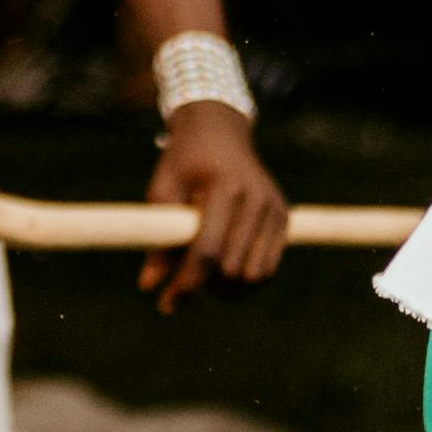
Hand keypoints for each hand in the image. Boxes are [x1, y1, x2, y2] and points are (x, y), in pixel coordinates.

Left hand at [134, 99, 287, 313]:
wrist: (219, 130)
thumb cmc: (184, 160)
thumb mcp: (163, 189)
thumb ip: (157, 237)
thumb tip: (148, 286)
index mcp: (224, 186)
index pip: (207, 251)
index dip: (186, 283)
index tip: (166, 300)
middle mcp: (256, 198)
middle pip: (232, 269)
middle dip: (203, 289)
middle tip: (178, 291)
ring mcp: (274, 208)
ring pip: (255, 276)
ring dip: (227, 290)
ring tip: (201, 283)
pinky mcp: (283, 217)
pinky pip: (269, 268)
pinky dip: (246, 281)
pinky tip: (222, 277)